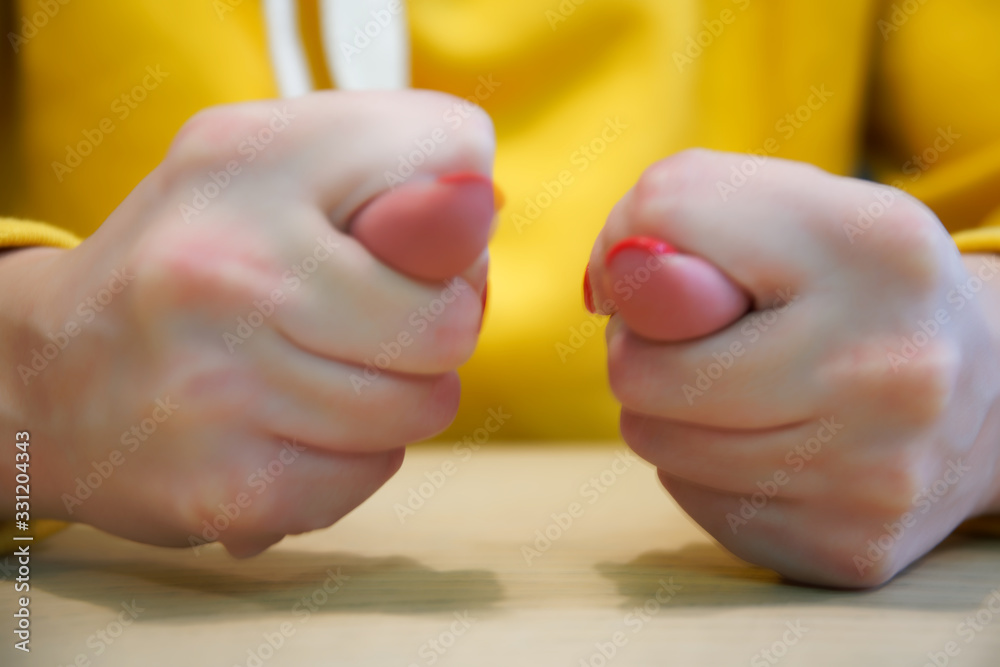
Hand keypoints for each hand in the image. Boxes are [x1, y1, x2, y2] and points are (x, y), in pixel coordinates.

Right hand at [7, 91, 494, 556]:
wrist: (46, 376)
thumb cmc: (192, 264)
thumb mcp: (269, 172)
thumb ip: (389, 178)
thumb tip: (483, 210)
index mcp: (251, 156)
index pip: (451, 153)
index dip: (453, 213)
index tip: (397, 239)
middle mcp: (227, 263)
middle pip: (452, 316)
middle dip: (434, 328)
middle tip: (366, 322)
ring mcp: (220, 382)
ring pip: (419, 405)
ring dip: (394, 399)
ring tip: (318, 373)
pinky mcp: (229, 485)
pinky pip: (370, 473)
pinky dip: (350, 459)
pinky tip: (289, 430)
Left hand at [585, 149, 999, 586]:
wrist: (988, 396)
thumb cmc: (853, 289)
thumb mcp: (793, 212)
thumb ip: (687, 210)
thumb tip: (611, 279)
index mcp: (875, 246)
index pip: (670, 215)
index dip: (630, 247)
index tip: (657, 263)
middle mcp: (890, 364)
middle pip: (641, 369)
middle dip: (640, 349)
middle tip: (698, 339)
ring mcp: (874, 470)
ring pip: (656, 441)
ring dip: (667, 411)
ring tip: (737, 386)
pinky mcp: (848, 546)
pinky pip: (695, 500)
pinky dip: (704, 469)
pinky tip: (768, 443)